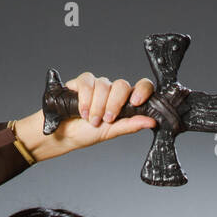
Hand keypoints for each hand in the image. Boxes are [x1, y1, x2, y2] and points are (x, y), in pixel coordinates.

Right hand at [16, 72, 156, 161]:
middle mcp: (113, 91)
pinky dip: (85, 98)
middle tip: (106, 119)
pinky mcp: (81, 82)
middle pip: (122, 85)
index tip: (136, 103)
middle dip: (114, 104)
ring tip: (90, 120)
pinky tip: (82, 111)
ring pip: (104, 85)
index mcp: (125, 102)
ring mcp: (98, 85)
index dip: (142, 90)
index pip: (142, 87)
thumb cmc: (87, 134)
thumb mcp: (111, 132)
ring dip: (97, 106)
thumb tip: (152, 121)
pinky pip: (87, 82)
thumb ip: (131, 125)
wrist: (64, 135)